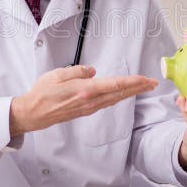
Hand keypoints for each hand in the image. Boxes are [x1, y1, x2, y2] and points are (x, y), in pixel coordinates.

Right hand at [10, 65, 157, 135]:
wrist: (33, 114)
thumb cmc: (42, 93)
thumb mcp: (57, 75)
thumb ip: (78, 71)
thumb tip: (92, 71)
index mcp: (84, 90)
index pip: (114, 85)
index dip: (132, 82)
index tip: (145, 79)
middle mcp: (90, 101)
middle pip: (119, 93)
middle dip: (138, 88)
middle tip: (153, 82)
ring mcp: (88, 108)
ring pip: (115, 99)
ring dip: (130, 92)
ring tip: (143, 87)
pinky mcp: (85, 111)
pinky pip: (106, 103)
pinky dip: (118, 97)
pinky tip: (123, 95)